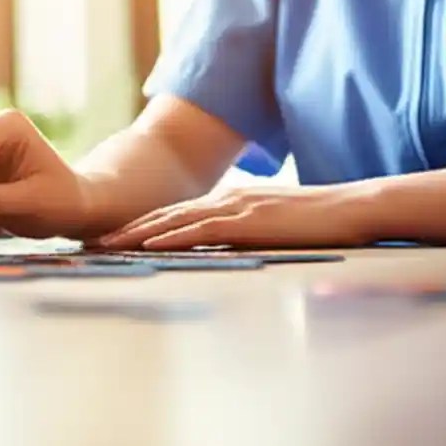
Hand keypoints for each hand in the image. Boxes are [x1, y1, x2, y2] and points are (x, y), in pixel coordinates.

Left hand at [92, 184, 374, 250]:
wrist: (353, 207)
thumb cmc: (318, 222)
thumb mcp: (271, 226)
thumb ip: (244, 231)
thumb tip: (221, 246)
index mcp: (229, 201)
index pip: (175, 214)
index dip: (141, 225)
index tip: (112, 237)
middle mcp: (225, 199)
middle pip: (165, 214)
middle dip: (126, 228)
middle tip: (93, 240)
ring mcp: (236, 207)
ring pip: (175, 219)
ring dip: (137, 232)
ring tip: (107, 243)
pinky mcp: (250, 220)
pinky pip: (202, 229)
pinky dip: (173, 236)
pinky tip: (150, 243)